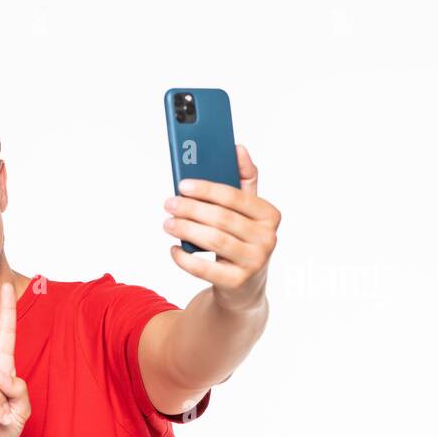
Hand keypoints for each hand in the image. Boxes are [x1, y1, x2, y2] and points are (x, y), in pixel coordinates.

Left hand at [163, 144, 280, 309]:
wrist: (243, 288)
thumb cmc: (242, 241)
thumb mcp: (247, 213)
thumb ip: (244, 180)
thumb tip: (238, 148)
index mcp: (270, 215)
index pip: (236, 197)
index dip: (208, 189)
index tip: (182, 184)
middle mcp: (267, 239)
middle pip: (222, 218)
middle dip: (191, 209)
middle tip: (169, 203)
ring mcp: (254, 262)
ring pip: (214, 240)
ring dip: (186, 229)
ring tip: (167, 223)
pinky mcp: (236, 283)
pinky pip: (205, 268)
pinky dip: (185, 258)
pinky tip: (173, 249)